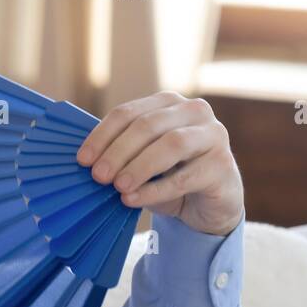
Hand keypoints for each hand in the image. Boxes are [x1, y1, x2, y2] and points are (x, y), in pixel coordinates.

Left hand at [75, 91, 244, 236]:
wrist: (207, 203)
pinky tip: (133, 199)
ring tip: (117, 187)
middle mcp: (194, 111)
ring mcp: (214, 135)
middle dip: (118, 152)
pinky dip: (154, 190)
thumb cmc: (167, 175)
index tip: (83, 160)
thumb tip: (86, 161)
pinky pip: (185, 177)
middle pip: (148, 125)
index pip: (128, 113)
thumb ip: (120, 153)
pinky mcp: (223, 164)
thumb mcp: (140, 159)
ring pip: (171, 145)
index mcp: (167, 103)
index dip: (102, 136)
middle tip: (98, 176)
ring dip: (139, 167)